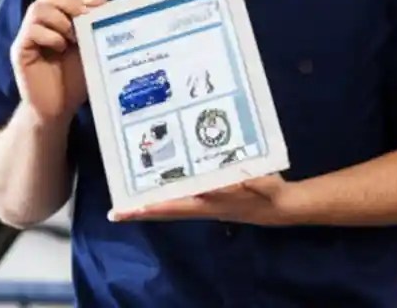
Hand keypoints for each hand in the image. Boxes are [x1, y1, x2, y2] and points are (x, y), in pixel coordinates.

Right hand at [12, 0, 106, 124]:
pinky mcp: (20, 51)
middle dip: (70, 3)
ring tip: (72, 37)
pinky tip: (61, 47)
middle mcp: (40, 26)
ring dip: (59, 19)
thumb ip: (94, 30)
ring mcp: (28, 37)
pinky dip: (49, 35)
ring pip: (37, 9)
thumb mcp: (89, 51)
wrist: (58, 110)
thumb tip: (108, 9)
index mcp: (58, 22)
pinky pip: (31, 31)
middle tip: (85, 17)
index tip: (101, 5)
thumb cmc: (75, 81)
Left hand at [110, 174, 300, 226]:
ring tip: (130, 196)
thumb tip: (211, 186)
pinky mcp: (210, 197)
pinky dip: (170, 192)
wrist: (282, 205)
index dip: (149, 208)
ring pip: (172, 204)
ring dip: (152, 201)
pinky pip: (184, 196)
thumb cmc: (268, 194)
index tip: (124, 211)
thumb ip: (239, 186)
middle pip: (165, 210)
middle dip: (140, 212)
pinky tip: (161, 183)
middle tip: (114, 212)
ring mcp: (204, 204)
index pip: (173, 207)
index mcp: (209, 204)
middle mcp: (201, 206)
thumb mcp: (257, 187)